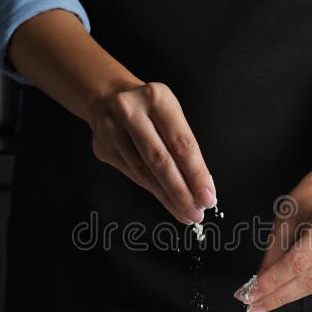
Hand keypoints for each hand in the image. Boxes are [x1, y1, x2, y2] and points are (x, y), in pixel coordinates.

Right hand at [87, 82, 215, 222]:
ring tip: (185, 213)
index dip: (196, 174)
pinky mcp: (103, 147)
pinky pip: (132, 174)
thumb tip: (201, 187)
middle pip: (160, 160)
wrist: (107, 98)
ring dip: (167, 197)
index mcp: (157, 99)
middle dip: (181, 191)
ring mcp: (112, 129)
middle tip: (196, 213)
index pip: (181, 143)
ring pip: (144, 172)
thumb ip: (184, 147)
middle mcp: (131, 111)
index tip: (208, 197)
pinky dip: (152, 190)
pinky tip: (167, 201)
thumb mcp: (171, 115)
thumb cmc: (150, 111)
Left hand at [234, 168, 311, 311]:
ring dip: (287, 296)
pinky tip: (284, 292)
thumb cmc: (310, 202)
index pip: (299, 261)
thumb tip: (258, 287)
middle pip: (309, 278)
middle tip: (253, 306)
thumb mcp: (284, 221)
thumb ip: (273, 256)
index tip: (251, 294)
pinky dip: (301, 289)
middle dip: (277, 295)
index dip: (273, 281)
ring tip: (263, 303)